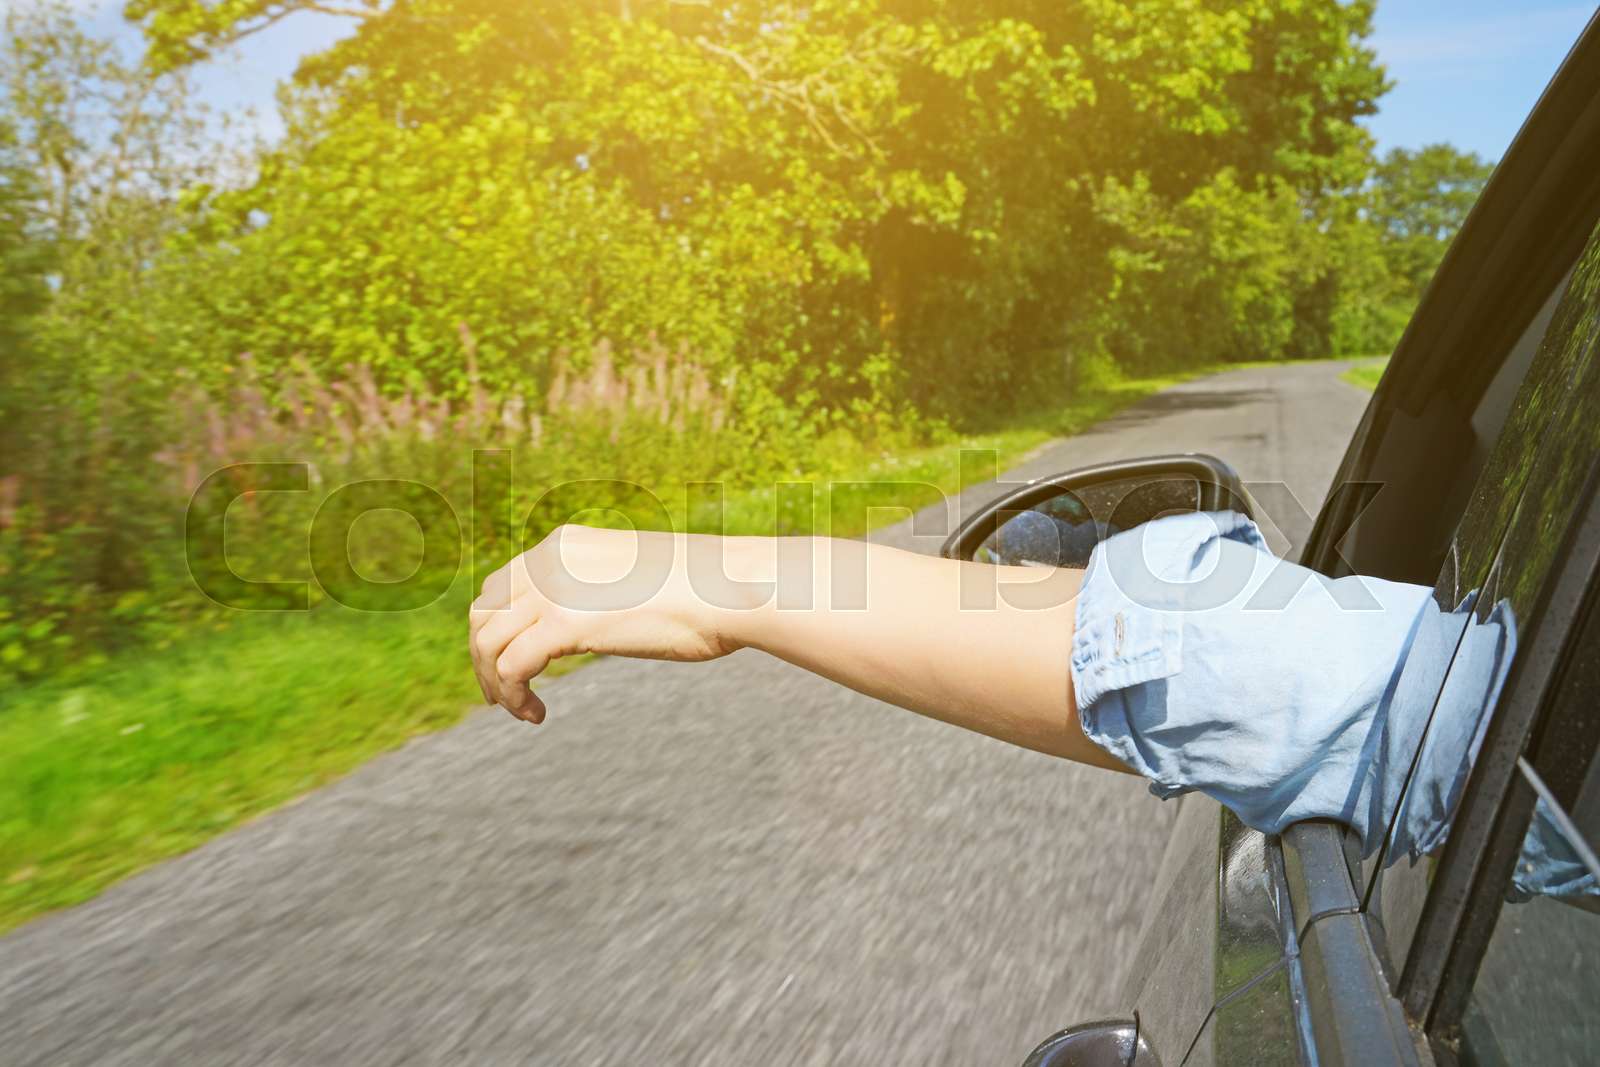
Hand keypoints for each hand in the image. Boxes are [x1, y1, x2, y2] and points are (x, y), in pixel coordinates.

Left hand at [469, 525, 748, 723]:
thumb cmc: (702, 590)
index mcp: (564, 545)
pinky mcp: (564, 624)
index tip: (512, 667)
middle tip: (503, 696)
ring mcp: (553, 589)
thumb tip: (592, 622)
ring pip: (487, 643)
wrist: (730, 588)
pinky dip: (514, 697)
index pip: (501, 585)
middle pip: (483, 612)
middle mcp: (548, 560)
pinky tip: (537, 716)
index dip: (496, 630)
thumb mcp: (635, 579)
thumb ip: (600, 592)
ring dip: (494, 684)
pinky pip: (510, 667)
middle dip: (484, 658)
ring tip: (519, 710)